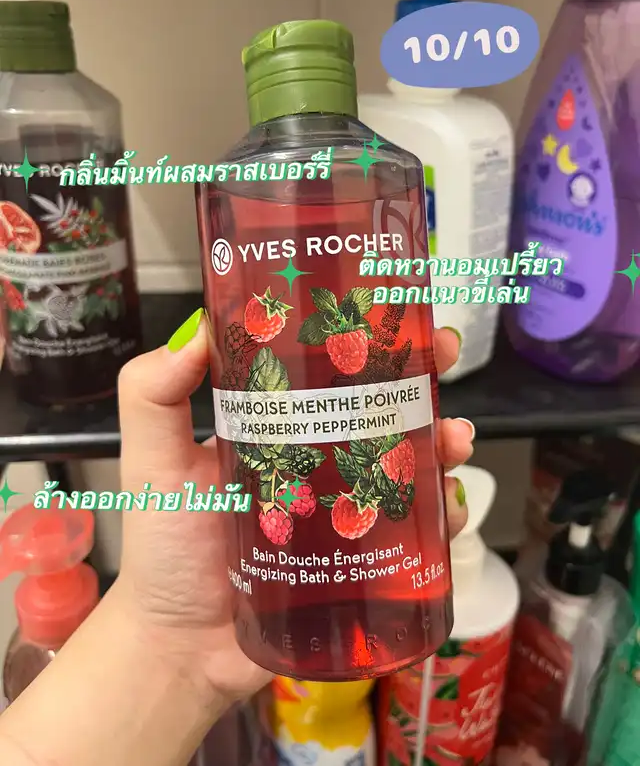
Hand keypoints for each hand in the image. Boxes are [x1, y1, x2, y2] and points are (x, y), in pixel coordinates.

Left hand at [113, 310, 473, 707]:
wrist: (184, 650)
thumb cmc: (165, 552)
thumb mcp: (153, 464)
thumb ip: (153, 395)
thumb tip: (199, 325)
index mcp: (274, 425)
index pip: (324, 367)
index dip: (361, 335)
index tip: (392, 309)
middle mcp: (316, 459)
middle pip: (380, 406)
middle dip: (421, 377)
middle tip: (445, 357)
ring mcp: (344, 509)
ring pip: (408, 461)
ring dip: (443, 441)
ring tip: (454, 439)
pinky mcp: (362, 559)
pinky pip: (414, 530)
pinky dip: (443, 514)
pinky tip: (451, 507)